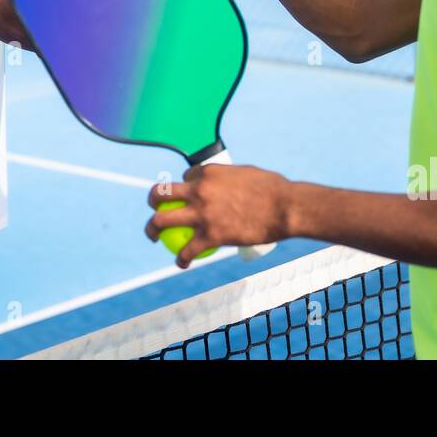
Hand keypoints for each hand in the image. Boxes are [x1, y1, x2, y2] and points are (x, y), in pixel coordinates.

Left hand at [146, 163, 290, 267]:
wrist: (285, 208)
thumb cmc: (274, 189)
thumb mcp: (247, 173)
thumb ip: (230, 178)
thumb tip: (227, 183)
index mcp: (209, 172)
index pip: (187, 176)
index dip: (185, 185)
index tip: (190, 194)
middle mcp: (200, 190)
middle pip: (161, 193)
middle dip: (152, 200)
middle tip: (155, 209)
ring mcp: (203, 213)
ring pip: (163, 220)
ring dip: (152, 229)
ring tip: (153, 236)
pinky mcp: (211, 236)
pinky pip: (188, 250)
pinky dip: (181, 259)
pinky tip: (181, 264)